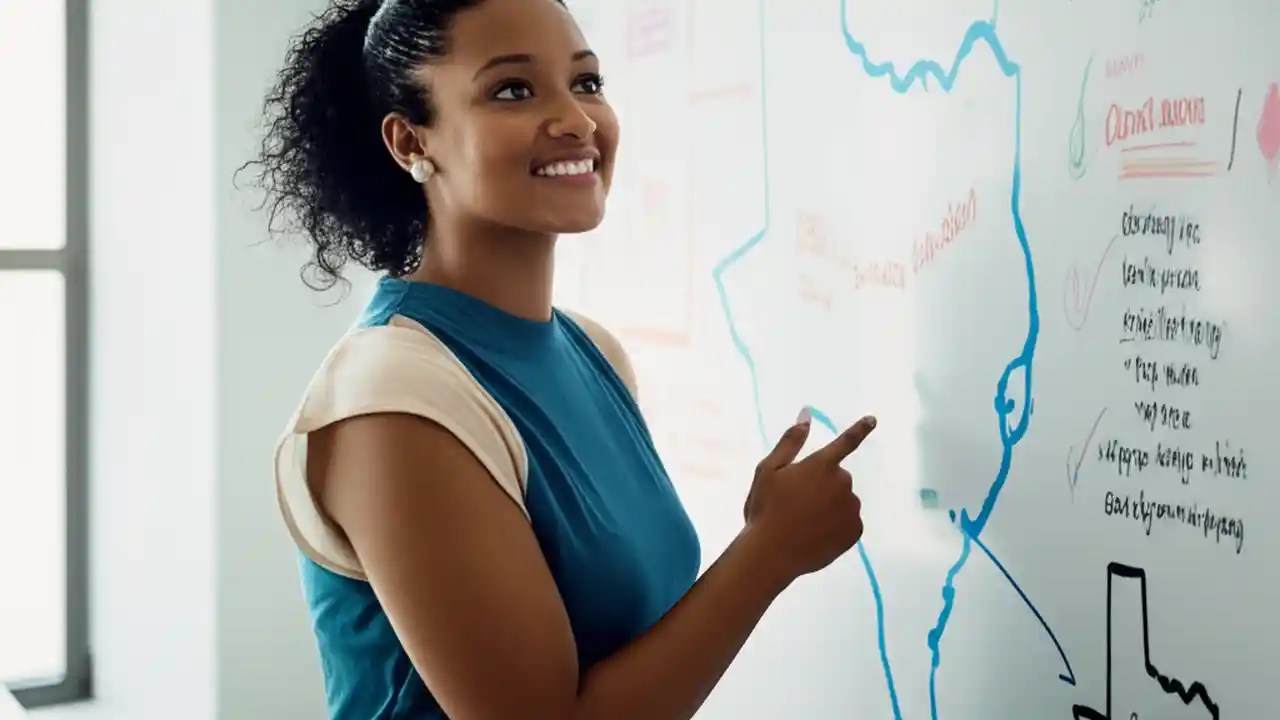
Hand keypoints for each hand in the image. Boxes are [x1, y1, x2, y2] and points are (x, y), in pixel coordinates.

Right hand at [742, 409, 874, 583]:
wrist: (771, 554)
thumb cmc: (765, 509)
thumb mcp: (769, 470)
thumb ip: (791, 441)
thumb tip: (806, 414)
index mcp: (822, 464)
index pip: (846, 442)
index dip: (860, 429)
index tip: (873, 419)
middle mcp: (843, 483)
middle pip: (837, 478)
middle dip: (821, 485)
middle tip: (796, 503)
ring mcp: (851, 508)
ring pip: (842, 501)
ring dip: (828, 506)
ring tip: (803, 523)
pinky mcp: (855, 531)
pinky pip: (848, 522)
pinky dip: (835, 526)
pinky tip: (815, 534)